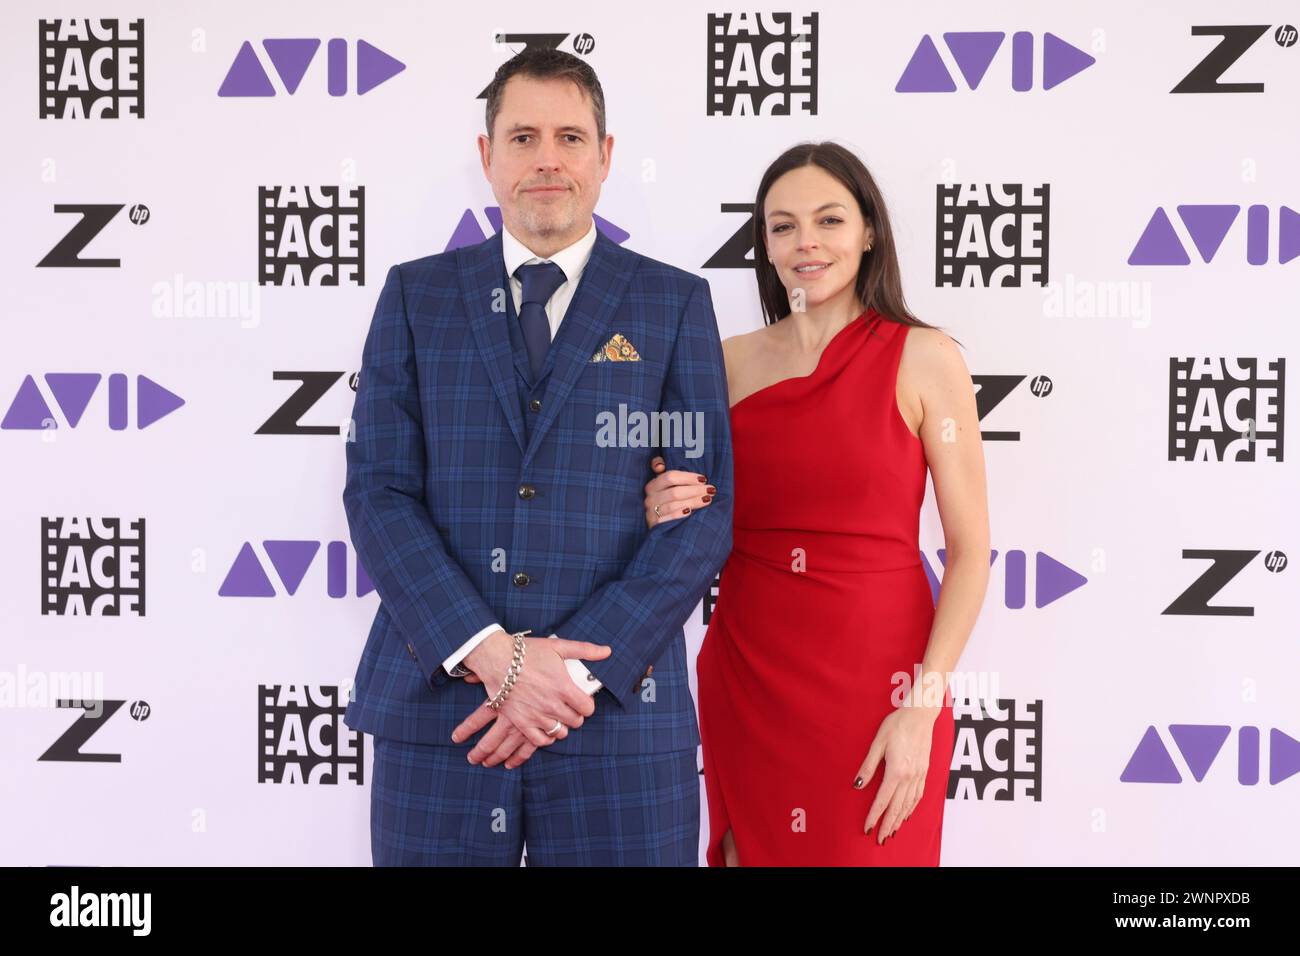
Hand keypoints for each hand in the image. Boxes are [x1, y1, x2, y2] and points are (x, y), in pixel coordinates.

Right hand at [451, 631, 610, 766]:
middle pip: (575, 722)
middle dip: (575, 715)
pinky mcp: (522, 722)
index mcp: (564, 687)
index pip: (588, 708)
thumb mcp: (558, 646)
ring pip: (560, 732)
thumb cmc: (527, 652)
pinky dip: (546, 737)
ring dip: (562, 726)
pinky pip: (540, 740)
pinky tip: (546, 728)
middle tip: (569, 708)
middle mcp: (552, 705)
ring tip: (558, 717)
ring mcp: (537, 715)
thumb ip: (585, 650)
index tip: (582, 701)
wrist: (497, 659)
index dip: (587, 705)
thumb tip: (606, 651)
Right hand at [644, 455, 714, 528]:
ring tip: (707, 499)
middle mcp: (650, 498)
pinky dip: (679, 514)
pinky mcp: (655, 525)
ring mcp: (651, 512)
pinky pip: (668, 519)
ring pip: (673, 505)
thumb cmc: (668, 501)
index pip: (671, 477)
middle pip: (674, 492)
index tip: (703, 479)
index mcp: (653, 485)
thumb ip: (666, 473)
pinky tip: (690, 512)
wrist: (660, 527)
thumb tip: (660, 465)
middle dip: (695, 490)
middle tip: (711, 490)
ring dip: (693, 502)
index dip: (688, 477)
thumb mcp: (666, 487)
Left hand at [855, 705, 938, 843]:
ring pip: (909, 804)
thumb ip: (868, 766)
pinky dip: (912, 808)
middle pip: (897, 807)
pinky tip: (907, 813)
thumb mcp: (878, 743)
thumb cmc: (897, 724)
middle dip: (887, 825)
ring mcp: (919, 775)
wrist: (920, 714)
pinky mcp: (924, 771)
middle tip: (880, 839)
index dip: (874, 816)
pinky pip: (918, 795)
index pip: (883, 800)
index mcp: (896, 770)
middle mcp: (910, 777)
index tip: (867, 828)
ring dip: (900, 820)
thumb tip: (857, 786)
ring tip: (891, 831)